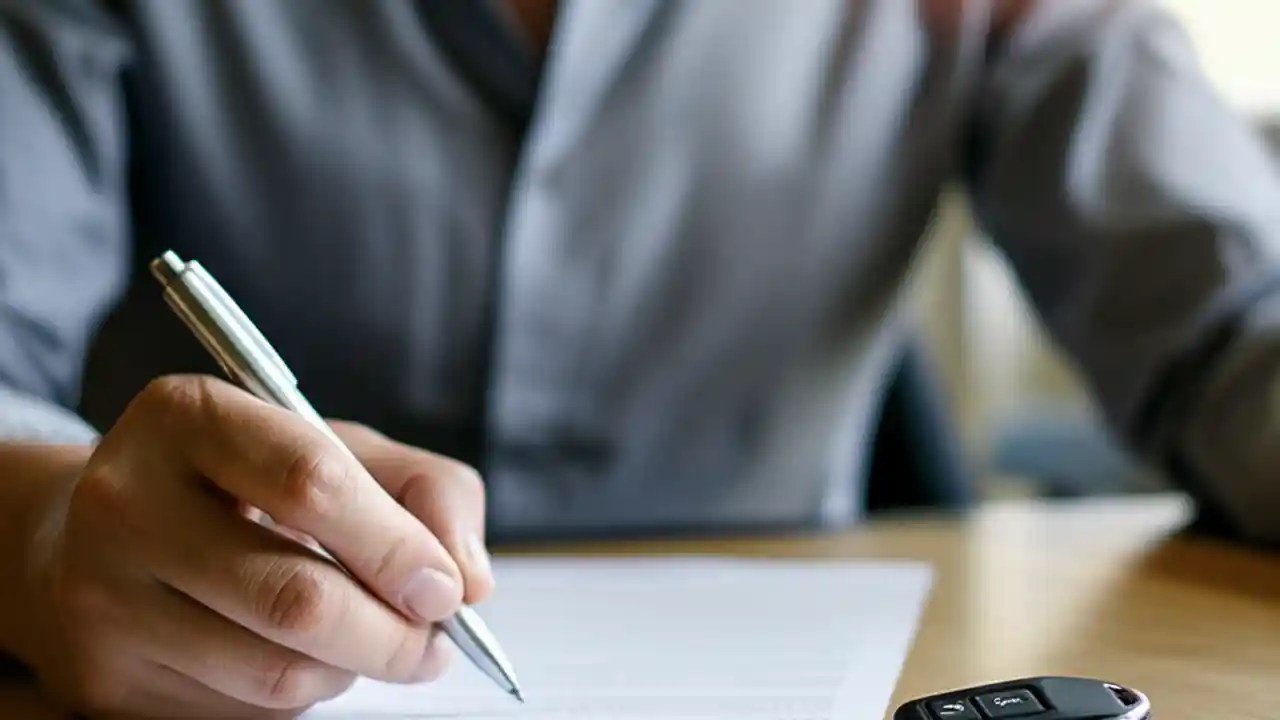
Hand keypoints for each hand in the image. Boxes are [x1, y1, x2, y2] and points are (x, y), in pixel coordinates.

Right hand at [16, 375, 492, 718]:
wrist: (105, 535)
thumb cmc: (245, 484)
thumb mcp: (338, 448)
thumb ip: (425, 489)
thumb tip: (469, 580)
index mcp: (188, 416)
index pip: (310, 482)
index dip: (396, 546)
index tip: (446, 585)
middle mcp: (125, 502)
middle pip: (296, 598)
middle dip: (394, 633)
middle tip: (433, 637)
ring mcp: (102, 598)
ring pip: (276, 671)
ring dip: (352, 668)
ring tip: (368, 638)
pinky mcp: (103, 680)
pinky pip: (244, 712)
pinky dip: (301, 693)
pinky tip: (299, 654)